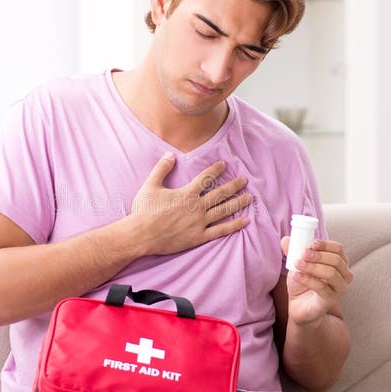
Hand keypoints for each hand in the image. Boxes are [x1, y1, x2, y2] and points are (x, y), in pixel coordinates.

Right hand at [131, 153, 251, 254]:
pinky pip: (220, 231)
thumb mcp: (150, 186)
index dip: (216, 170)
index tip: (224, 164)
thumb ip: (162, 169)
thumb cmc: (143, 210)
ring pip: (224, 210)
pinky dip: (233, 226)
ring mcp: (199, 223)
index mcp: (186, 193)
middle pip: (220, 194)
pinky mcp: (198, 237)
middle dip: (234, 185)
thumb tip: (171, 154)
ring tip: (249, 197)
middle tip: (245, 180)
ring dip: (238, 203)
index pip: (206, 178)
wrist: (140, 235)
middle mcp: (196, 207)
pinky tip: (245, 221)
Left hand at [281, 236, 352, 326]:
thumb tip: (285, 240)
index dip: (326, 244)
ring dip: (313, 267)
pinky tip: (296, 275)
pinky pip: (322, 287)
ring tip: (297, 264)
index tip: (312, 243)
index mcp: (339, 263)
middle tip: (303, 254)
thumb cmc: (303, 284)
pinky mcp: (331, 300)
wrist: (299, 306)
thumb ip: (294, 251)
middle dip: (318, 255)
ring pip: (331, 273)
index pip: (338, 249)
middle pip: (336, 260)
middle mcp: (344, 275)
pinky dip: (308, 279)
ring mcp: (339, 289)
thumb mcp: (298, 265)